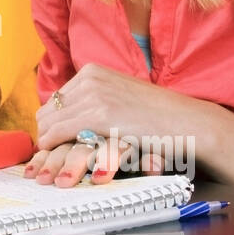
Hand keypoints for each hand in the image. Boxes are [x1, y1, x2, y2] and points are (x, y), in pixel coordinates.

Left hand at [24, 63, 205, 187]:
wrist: (186, 122)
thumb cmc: (156, 117)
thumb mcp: (119, 98)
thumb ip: (93, 101)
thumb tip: (65, 120)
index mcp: (92, 72)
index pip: (54, 101)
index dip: (51, 125)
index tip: (54, 144)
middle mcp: (89, 78)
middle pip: (47, 111)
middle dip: (47, 135)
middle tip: (52, 157)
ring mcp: (94, 94)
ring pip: (48, 122)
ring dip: (48, 144)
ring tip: (53, 162)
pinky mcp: (99, 114)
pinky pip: (58, 131)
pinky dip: (52, 146)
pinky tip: (58, 159)